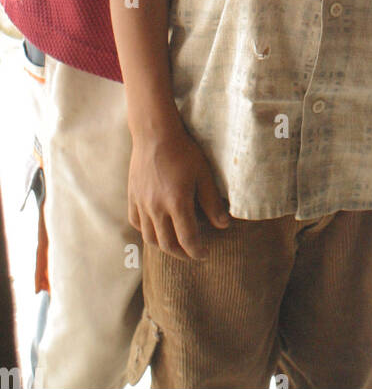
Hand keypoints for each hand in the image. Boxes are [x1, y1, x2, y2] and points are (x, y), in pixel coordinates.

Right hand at [128, 122, 229, 260]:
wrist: (155, 133)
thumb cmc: (184, 151)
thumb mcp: (204, 175)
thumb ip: (212, 202)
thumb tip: (223, 225)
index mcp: (177, 203)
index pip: (187, 239)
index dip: (197, 251)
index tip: (205, 254)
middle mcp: (156, 208)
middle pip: (167, 244)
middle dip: (182, 254)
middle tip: (192, 254)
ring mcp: (141, 203)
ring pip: (149, 237)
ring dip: (163, 246)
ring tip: (175, 245)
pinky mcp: (132, 196)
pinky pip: (137, 222)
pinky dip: (146, 231)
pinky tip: (155, 228)